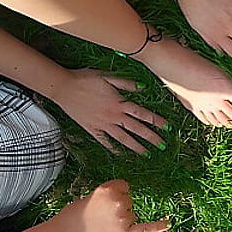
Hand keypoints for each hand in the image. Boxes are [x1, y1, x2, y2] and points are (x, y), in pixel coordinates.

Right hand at [50, 68, 167, 154]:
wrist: (64, 87)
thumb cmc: (86, 79)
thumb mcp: (108, 77)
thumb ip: (126, 84)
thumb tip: (143, 88)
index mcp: (119, 103)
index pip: (143, 114)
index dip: (156, 121)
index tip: (168, 128)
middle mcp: (113, 116)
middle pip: (136, 129)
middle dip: (151, 138)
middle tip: (162, 146)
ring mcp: (103, 124)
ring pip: (123, 138)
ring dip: (136, 147)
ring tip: (146, 154)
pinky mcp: (92, 129)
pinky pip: (104, 141)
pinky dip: (112, 148)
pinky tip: (120, 154)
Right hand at [52, 179, 170, 231]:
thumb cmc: (73, 216)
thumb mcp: (89, 197)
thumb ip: (108, 197)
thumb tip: (122, 200)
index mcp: (108, 188)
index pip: (124, 186)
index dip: (116, 193)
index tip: (106, 200)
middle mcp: (118, 201)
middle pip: (128, 201)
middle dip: (117, 208)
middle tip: (99, 216)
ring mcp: (122, 218)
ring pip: (131, 215)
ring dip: (121, 220)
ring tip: (102, 226)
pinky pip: (145, 228)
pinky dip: (158, 226)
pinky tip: (168, 223)